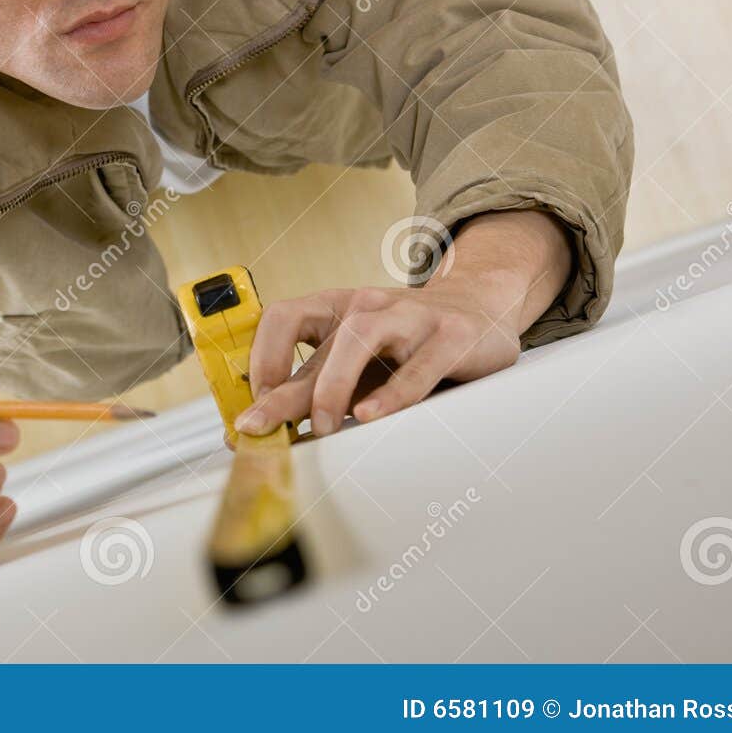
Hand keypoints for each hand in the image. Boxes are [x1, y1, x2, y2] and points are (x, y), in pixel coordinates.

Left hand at [235, 210, 572, 437]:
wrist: (480, 307)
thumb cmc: (406, 343)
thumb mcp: (357, 360)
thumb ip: (317, 386)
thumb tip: (265, 425)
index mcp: (337, 308)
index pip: (284, 317)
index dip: (261, 356)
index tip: (251, 400)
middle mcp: (368, 305)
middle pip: (319, 343)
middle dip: (283, 391)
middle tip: (259, 427)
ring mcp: (411, 316)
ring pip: (360, 337)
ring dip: (333, 385)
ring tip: (323, 426)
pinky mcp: (451, 336)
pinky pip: (417, 366)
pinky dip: (391, 394)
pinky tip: (371, 416)